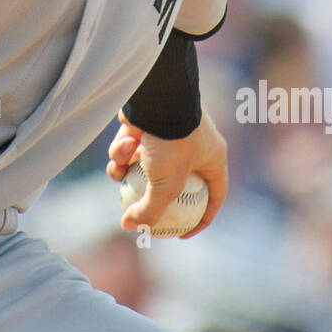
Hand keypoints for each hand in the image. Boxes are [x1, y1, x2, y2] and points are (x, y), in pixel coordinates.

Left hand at [106, 108, 227, 239]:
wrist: (157, 98)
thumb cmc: (172, 141)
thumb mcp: (165, 185)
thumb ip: (150, 211)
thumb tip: (130, 226)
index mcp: (212, 158)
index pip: (214, 196)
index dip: (201, 218)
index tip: (181, 233)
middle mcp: (193, 144)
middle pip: (173, 180)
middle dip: (152, 195)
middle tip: (138, 211)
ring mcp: (169, 132)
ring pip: (145, 163)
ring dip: (127, 170)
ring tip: (117, 172)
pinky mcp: (147, 121)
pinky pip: (133, 145)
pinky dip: (122, 149)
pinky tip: (119, 147)